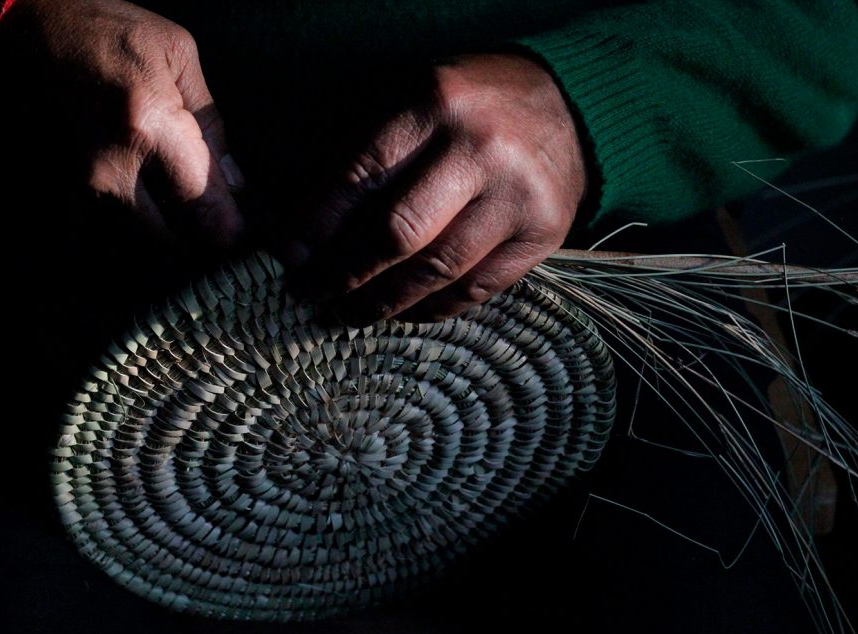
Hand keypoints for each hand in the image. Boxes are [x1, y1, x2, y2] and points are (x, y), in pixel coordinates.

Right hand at [0, 0, 244, 252]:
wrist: (19, 29)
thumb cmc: (103, 31)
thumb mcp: (175, 53)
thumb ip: (211, 121)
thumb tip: (232, 183)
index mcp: (150, 127)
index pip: (204, 208)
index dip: (228, 231)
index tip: (240, 237)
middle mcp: (111, 169)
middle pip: (170, 240)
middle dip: (195, 239)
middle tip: (210, 227)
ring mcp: (76, 188)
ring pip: (134, 244)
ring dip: (159, 236)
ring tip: (172, 214)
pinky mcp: (55, 196)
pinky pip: (99, 234)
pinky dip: (123, 230)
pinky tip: (137, 207)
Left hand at [286, 53, 586, 324]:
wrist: (568, 109)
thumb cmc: (470, 106)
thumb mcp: (412, 96)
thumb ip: (358, 140)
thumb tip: (290, 198)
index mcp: (436, 102)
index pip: (361, 173)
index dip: (318, 222)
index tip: (289, 254)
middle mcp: (480, 149)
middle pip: (398, 232)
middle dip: (344, 273)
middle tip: (311, 294)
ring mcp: (517, 196)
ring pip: (437, 270)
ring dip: (383, 303)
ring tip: (348, 314)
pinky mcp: (544, 235)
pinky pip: (476, 289)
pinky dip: (432, 310)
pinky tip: (402, 313)